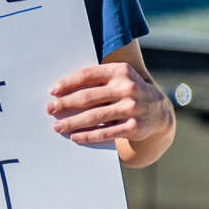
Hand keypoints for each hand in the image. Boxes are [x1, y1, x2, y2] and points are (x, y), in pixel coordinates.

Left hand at [47, 60, 171, 151]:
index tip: (52, 91)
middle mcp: (128, 88)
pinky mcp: (134, 127)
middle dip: (65, 104)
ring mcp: (132, 108)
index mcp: (121, 71)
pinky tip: (75, 137)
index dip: (67, 83)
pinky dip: (88, 135)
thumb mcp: (118, 78)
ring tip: (58, 126)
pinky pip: (106, 133)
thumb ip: (96, 79)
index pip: (88, 75)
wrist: (159, 111)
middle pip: (88, 97)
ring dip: (72, 122)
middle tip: (49, 109)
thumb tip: (61, 90)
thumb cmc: (127, 92)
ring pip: (94, 116)